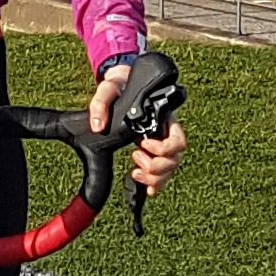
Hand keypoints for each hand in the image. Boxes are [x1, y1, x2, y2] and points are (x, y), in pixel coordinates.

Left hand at [89, 58, 184, 202]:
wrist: (119, 86)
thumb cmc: (119, 85)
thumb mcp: (108, 88)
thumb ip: (101, 103)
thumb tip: (97, 125)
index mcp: (161, 116)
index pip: (177, 139)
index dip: (164, 149)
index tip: (143, 144)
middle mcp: (164, 132)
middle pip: (176, 158)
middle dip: (157, 166)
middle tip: (136, 159)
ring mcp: (160, 143)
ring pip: (170, 168)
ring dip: (155, 177)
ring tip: (135, 173)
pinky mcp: (152, 152)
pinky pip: (162, 173)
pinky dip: (156, 184)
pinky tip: (147, 189)